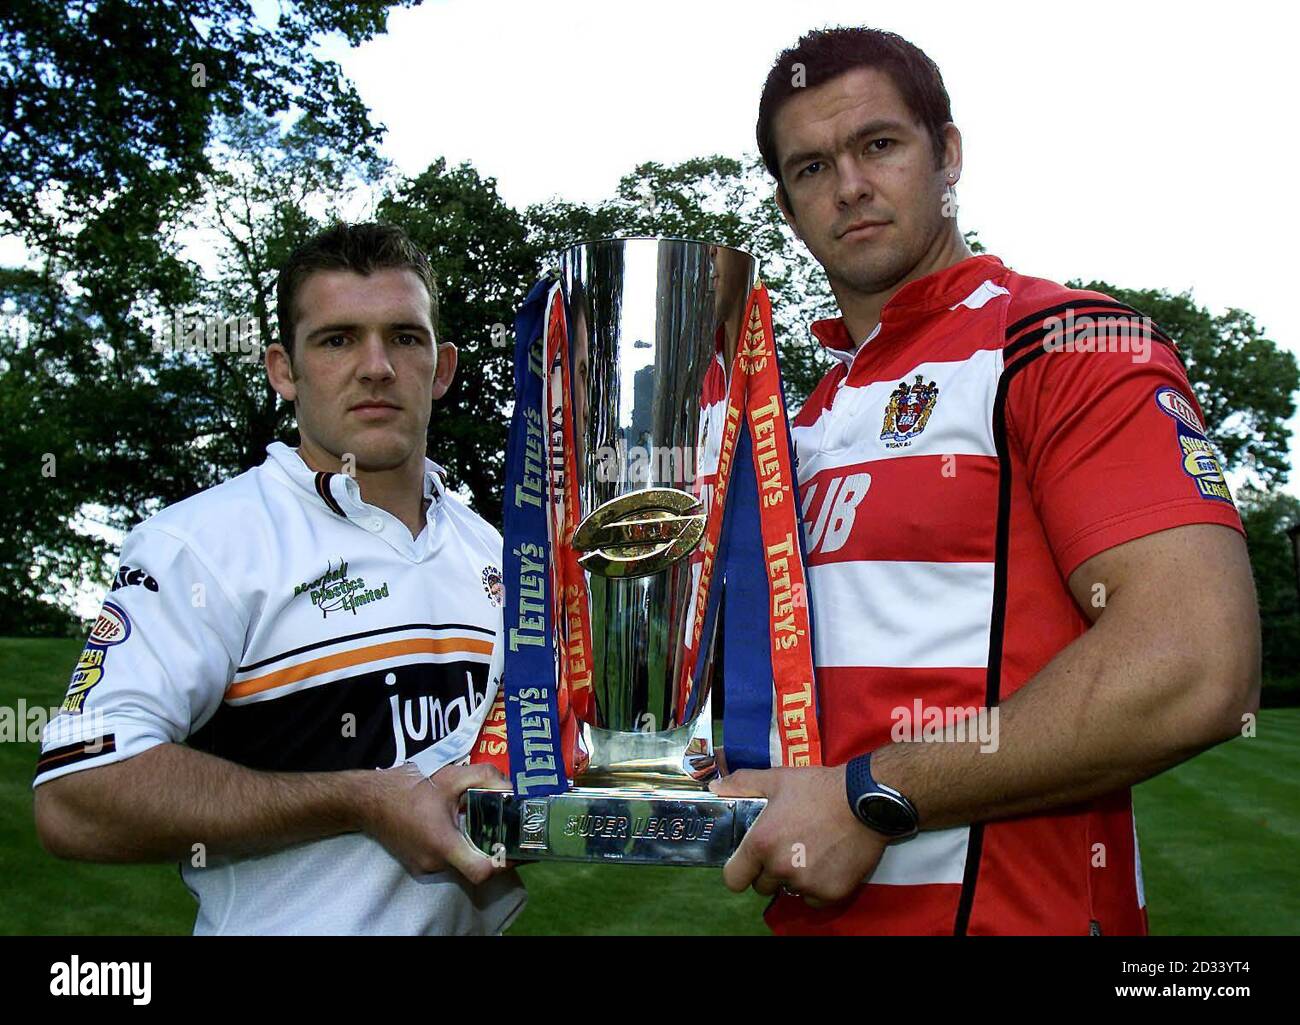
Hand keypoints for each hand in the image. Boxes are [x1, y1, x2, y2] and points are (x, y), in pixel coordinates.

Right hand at [357, 762, 510, 883]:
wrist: (368, 799)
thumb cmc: (409, 787)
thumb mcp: (451, 776)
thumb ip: (485, 777)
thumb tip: (510, 788)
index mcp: (443, 845)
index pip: (481, 871)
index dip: (504, 862)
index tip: (518, 846)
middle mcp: (434, 862)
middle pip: (474, 866)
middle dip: (492, 849)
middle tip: (507, 828)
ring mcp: (423, 866)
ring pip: (460, 862)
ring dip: (473, 845)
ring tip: (482, 820)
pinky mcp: (416, 863)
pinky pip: (446, 859)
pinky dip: (457, 845)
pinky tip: (458, 824)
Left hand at [710, 765, 887, 904]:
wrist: (865, 800)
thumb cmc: (818, 788)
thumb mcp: (776, 779)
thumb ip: (741, 784)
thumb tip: (715, 788)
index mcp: (761, 844)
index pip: (733, 879)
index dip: (739, 871)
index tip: (748, 863)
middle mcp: (781, 868)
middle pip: (762, 885)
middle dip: (770, 870)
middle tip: (786, 847)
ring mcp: (807, 884)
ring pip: (789, 890)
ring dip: (794, 877)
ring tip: (810, 850)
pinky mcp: (831, 893)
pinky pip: (814, 898)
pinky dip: (818, 886)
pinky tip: (828, 861)